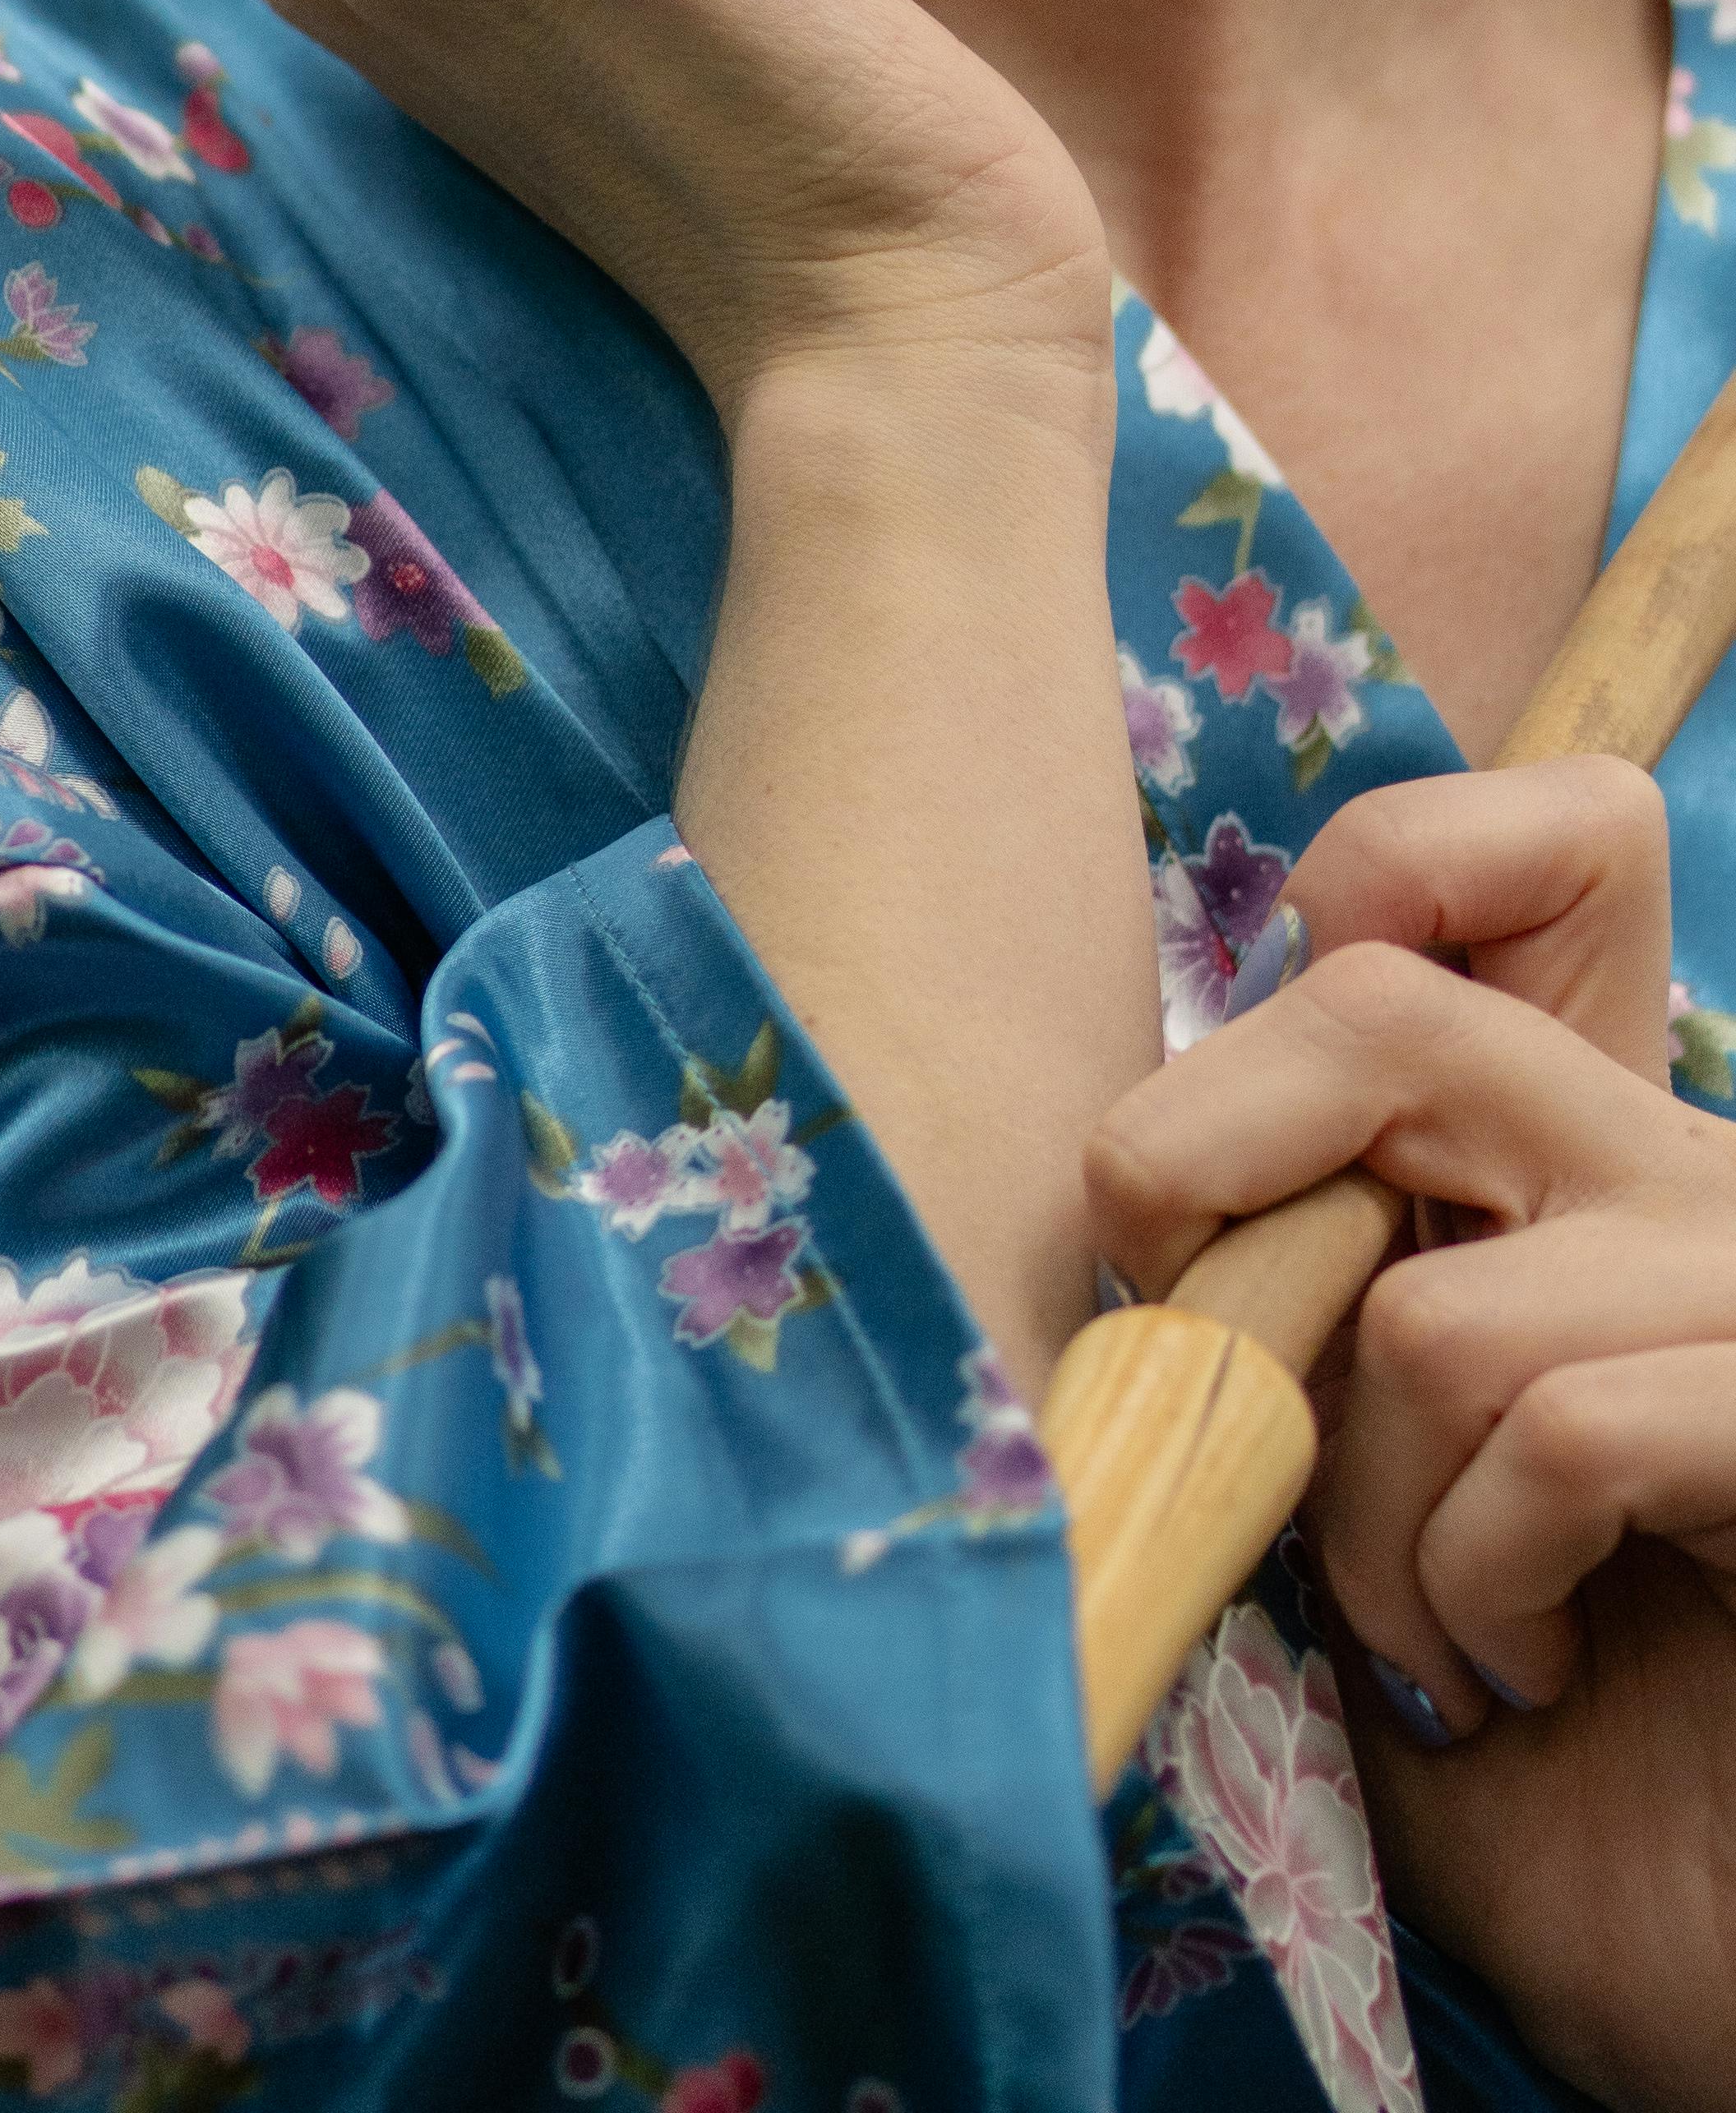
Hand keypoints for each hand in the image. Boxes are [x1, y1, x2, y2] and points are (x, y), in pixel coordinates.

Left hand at [1085, 761, 1735, 2109]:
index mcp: (1580, 1139)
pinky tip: (1533, 1669)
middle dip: (1211, 1193)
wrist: (1691, 1951)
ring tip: (1434, 1629)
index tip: (1246, 1128)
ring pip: (1428, 1302)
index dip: (1381, 878)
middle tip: (1233, 1398)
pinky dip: (1483, 1586)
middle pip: (1384, 1003)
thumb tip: (1107, 1226)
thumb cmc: (1514, 1735)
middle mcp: (1682, 1164)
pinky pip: (1558, 1432)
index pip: (1544, 834)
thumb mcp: (1345, 1488)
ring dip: (1363, 1518)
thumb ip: (1275, 1324)